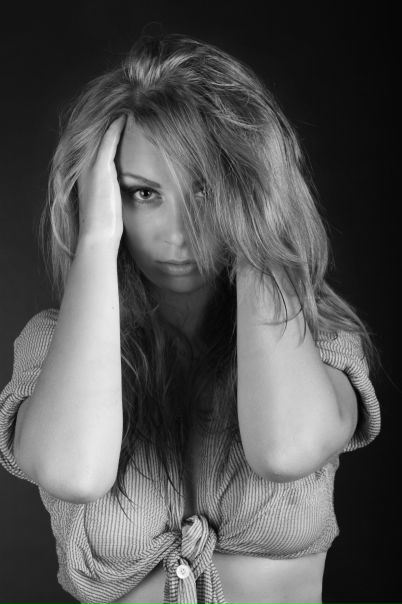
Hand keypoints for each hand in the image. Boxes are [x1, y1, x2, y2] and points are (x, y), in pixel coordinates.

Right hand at [77, 116, 125, 247]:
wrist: (98, 236)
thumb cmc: (105, 227)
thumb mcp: (108, 207)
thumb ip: (112, 197)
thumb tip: (123, 198)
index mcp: (86, 177)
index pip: (95, 150)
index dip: (104, 137)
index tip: (117, 125)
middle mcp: (85, 169)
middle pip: (96, 139)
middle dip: (107, 124)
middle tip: (120, 107)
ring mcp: (91, 167)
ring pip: (101, 136)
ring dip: (113, 122)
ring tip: (125, 108)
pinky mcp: (100, 168)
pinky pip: (109, 141)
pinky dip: (116, 128)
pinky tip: (125, 117)